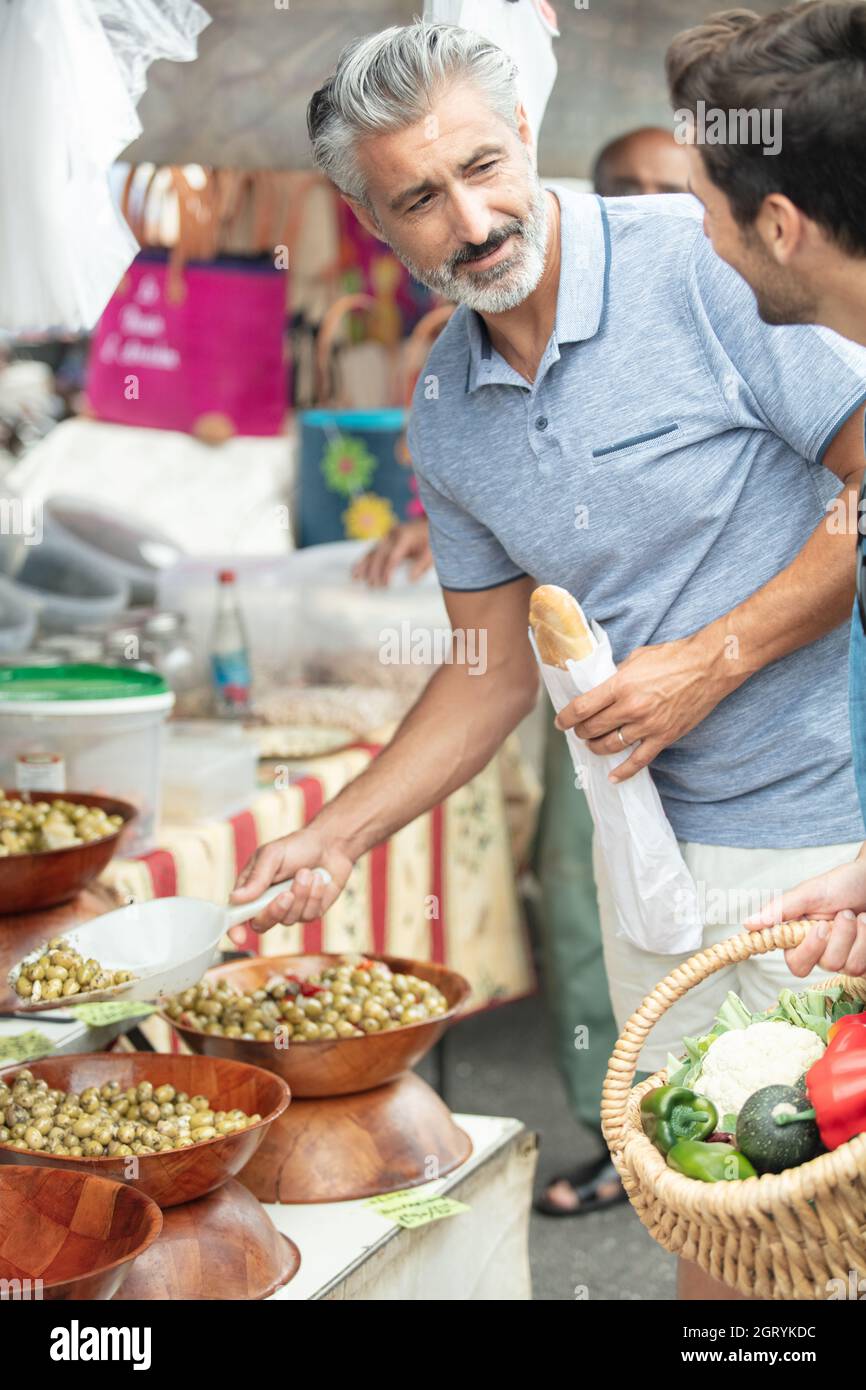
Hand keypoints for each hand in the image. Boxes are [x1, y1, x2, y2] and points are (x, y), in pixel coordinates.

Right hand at [230, 824, 354, 932]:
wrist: (330, 845)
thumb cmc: (296, 847)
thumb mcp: (272, 855)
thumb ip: (256, 878)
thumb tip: (235, 899)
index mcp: (251, 889)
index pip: (237, 915)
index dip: (235, 929)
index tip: (240, 937)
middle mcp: (267, 903)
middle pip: (262, 924)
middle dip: (275, 910)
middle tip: (286, 893)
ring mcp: (289, 910)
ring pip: (289, 919)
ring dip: (300, 894)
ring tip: (307, 872)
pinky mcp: (309, 912)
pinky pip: (309, 915)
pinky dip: (315, 895)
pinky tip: (318, 879)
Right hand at [352, 519, 431, 587]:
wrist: (428, 523)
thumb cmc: (430, 541)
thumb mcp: (431, 552)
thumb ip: (422, 566)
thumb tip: (411, 580)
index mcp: (405, 536)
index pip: (393, 556)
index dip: (387, 571)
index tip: (386, 585)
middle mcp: (392, 534)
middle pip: (379, 554)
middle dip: (374, 570)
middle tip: (373, 587)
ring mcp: (386, 536)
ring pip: (372, 551)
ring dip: (363, 565)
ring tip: (356, 579)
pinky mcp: (383, 540)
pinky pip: (371, 551)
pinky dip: (362, 561)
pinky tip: (354, 572)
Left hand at [554, 630, 733, 782]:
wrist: (709, 666)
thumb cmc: (673, 657)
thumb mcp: (636, 659)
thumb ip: (616, 677)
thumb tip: (601, 689)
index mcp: (621, 685)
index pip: (582, 708)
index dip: (566, 718)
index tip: (560, 722)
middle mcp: (631, 707)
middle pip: (593, 728)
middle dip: (580, 732)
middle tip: (578, 730)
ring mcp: (648, 725)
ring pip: (611, 746)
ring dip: (596, 747)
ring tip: (593, 744)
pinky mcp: (664, 736)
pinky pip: (639, 761)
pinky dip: (623, 772)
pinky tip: (612, 777)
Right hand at [743, 854, 865, 976]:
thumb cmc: (841, 884)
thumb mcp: (809, 892)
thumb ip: (780, 909)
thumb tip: (748, 923)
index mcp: (801, 936)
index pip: (795, 962)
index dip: (807, 951)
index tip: (819, 927)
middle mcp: (820, 951)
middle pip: (824, 964)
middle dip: (838, 939)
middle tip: (843, 914)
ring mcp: (842, 957)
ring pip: (845, 965)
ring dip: (855, 936)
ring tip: (857, 915)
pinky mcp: (860, 960)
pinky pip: (861, 966)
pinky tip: (865, 923)